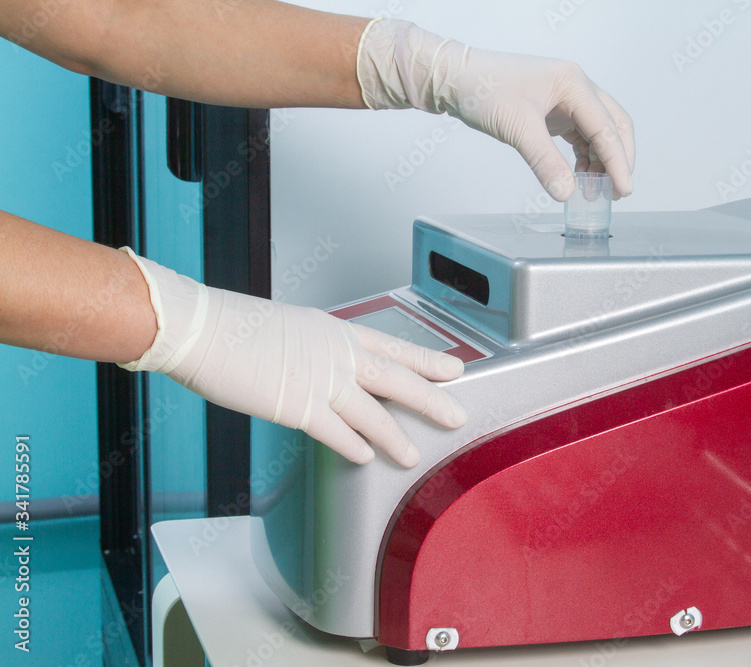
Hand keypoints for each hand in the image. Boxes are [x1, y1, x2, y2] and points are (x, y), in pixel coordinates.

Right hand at [117, 249, 466, 466]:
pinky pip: (336, 432)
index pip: (394, 347)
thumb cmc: (233, 326)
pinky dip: (355, 446)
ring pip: (374, 413)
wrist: (201, 327)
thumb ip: (314, 351)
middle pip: (398, 379)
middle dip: (432, 400)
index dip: (428, 360)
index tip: (454, 369)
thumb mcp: (289, 328)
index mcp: (335, 330)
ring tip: (414, 454)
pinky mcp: (297, 406)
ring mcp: (320, 380)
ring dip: (397, 437)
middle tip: (457, 416)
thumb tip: (323, 369)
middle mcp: (336, 354)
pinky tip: (367, 458)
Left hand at [356, 19, 634, 201]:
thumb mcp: (517, 128)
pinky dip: (585, 157)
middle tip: (618, 191)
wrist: (457, 79)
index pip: (606, 127)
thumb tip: (567, 191)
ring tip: (597, 191)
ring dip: (601, 161)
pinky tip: (580, 177)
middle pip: (613, 126)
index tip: (623, 188)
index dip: (618, 161)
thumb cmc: (483, 89)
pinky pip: (581, 136)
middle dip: (619, 160)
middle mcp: (575, 87)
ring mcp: (566, 99)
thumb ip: (545, 161)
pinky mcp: (554, 111)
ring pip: (599, 132)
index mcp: (573, 83)